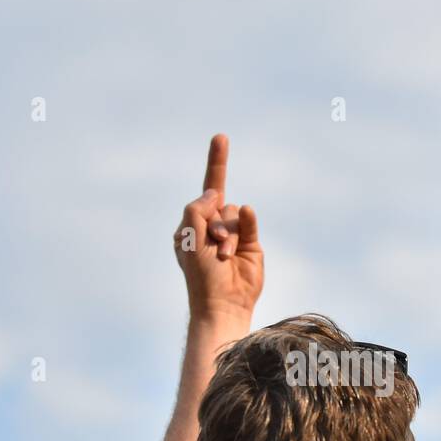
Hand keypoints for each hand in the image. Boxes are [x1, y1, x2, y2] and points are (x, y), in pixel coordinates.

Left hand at [172, 134, 264, 321]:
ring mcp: (234, 235)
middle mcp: (214, 227)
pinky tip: (247, 217)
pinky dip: (247, 219)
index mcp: (193, 225)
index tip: (221, 137)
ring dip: (229, 233)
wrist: (223, 303)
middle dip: (215, 222)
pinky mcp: (252, 243)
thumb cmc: (200, 275)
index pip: (206, 189)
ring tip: (224, 256)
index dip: (216, 162)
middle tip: (212, 246)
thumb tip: (216, 192)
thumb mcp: (188, 238)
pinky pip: (249, 221)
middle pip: (220, 203)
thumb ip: (196, 209)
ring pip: (234, 214)